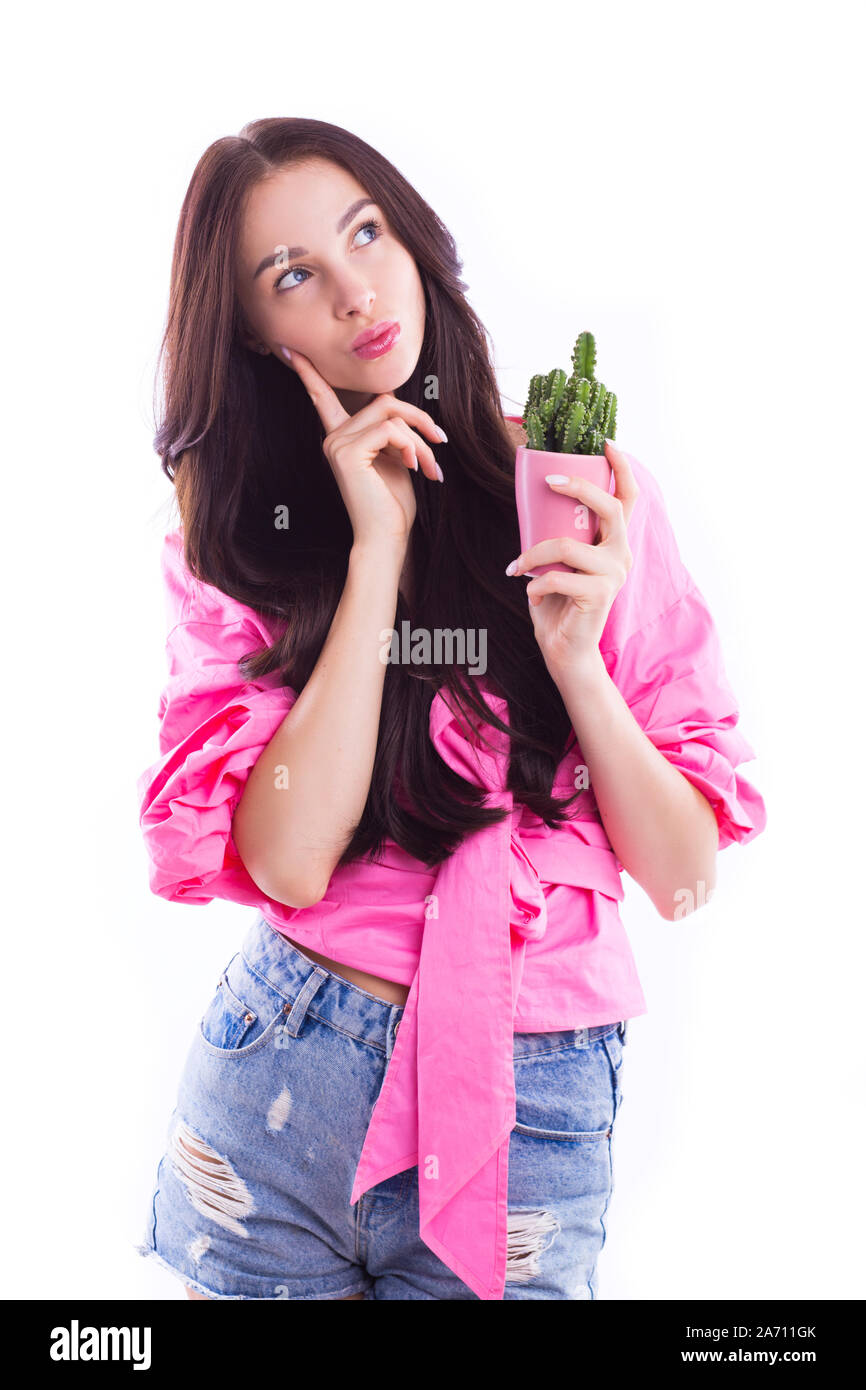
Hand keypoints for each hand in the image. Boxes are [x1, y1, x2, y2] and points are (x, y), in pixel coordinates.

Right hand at [281, 346, 445, 550]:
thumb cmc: (392, 503)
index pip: (323, 397)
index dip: (308, 372)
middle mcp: (334, 437)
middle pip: (385, 401)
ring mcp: (337, 443)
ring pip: (391, 415)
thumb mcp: (395, 457)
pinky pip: (389, 430)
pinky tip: (416, 467)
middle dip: (419, 421)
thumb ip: (392, 429)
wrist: (385, 537)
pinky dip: (411, 446)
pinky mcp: (347, 452)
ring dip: (420, 440)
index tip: (288, 348)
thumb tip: (397, 401)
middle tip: (440, 445)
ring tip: (431, 467)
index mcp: (341, 437)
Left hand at [506, 440, 639, 673]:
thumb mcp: (558, 561)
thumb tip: (534, 497)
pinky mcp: (600, 595)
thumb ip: (558, 534)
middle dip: (579, 487)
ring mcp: (614, 574)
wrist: (564, 648)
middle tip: (550, 481)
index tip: (606, 443)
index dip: (622, 469)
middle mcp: (621, 553)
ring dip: (533, 555)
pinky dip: (536, 585)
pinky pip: (559, 577)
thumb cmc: (557, 602)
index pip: (628, 498)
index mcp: (614, 541)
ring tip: (516, 567)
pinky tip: (531, 596)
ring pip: (569, 545)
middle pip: (610, 507)